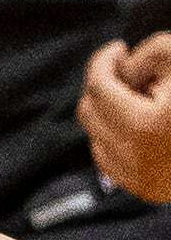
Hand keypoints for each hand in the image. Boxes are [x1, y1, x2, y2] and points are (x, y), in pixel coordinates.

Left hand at [84, 34, 170, 201]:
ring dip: (110, 113)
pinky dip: (116, 139)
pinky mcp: (148, 190)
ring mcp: (142, 179)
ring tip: (145, 101)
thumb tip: (118, 71)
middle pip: (90, 110)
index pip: (98, 84)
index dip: (104, 59)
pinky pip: (109, 159)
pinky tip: (141, 124)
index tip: (119, 49)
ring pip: (95, 136)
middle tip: (135, 75)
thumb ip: (141, 57)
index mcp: (146, 125)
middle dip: (106, 86)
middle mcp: (138, 158)